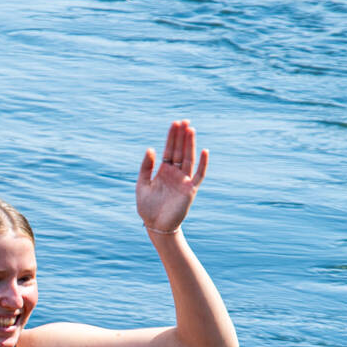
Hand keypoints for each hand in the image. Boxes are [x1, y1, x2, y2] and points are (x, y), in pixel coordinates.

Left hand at [136, 119, 208, 234]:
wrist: (155, 225)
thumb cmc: (147, 207)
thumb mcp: (142, 184)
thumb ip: (146, 167)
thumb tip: (151, 148)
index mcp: (163, 171)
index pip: (169, 150)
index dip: (172, 137)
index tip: (174, 123)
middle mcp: (175, 173)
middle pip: (180, 151)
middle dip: (181, 136)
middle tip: (184, 121)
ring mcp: (184, 180)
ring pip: (189, 159)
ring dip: (190, 145)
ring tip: (190, 129)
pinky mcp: (190, 189)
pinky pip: (199, 174)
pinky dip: (202, 163)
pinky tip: (204, 151)